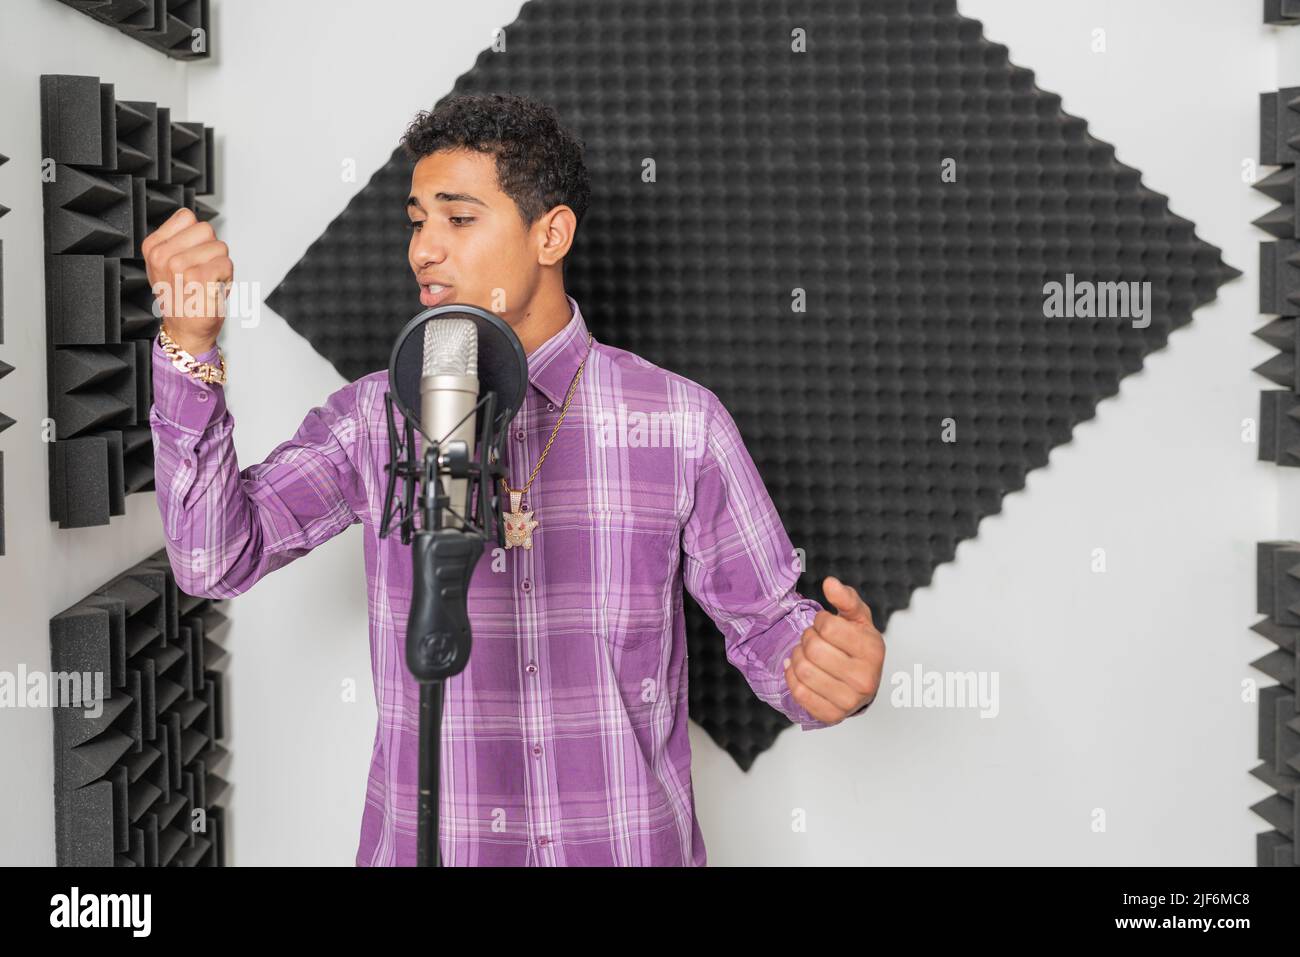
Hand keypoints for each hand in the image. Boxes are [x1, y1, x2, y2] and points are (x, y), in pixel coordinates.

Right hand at [141, 207, 232, 354]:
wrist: (185, 331)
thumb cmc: (182, 297)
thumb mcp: (166, 264)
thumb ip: (177, 239)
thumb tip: (193, 220)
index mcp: (152, 247)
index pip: (186, 217)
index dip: (197, 236)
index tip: (191, 257)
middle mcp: (162, 255)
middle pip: (206, 229)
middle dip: (211, 250)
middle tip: (202, 272)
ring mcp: (179, 266)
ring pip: (219, 246)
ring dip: (220, 266)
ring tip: (207, 282)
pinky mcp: (198, 279)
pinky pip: (226, 263)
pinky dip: (227, 278)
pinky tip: (212, 290)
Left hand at [783, 575, 884, 724]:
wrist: (861, 683)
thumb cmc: (857, 646)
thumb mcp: (857, 618)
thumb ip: (845, 598)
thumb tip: (830, 583)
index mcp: (874, 649)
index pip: (828, 627)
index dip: (820, 621)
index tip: (825, 625)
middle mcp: (866, 679)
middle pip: (813, 649)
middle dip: (807, 638)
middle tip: (813, 640)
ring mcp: (849, 701)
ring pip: (803, 670)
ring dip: (797, 656)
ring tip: (806, 654)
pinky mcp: (831, 716)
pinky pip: (798, 692)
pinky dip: (792, 677)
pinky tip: (798, 670)